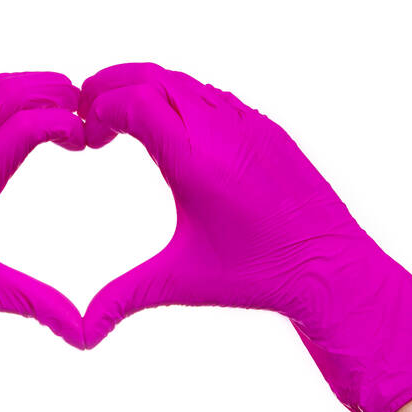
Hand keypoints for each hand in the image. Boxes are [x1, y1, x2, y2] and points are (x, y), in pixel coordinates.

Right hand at [80, 62, 411, 411]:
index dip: (99, 109)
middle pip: (153, 76)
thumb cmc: (255, 277)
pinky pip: (213, 94)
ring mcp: (248, 123)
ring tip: (118, 118)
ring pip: (184, 81)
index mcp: (196, 162)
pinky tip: (166, 127)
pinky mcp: (266, 127)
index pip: (135, 102)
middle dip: (111, 86)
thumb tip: (81, 335)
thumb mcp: (179, 284)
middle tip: (85, 110)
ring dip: (145, 88)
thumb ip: (123, 298)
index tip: (85, 138)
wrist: (330, 268)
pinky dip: (179, 97)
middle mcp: (222, 131)